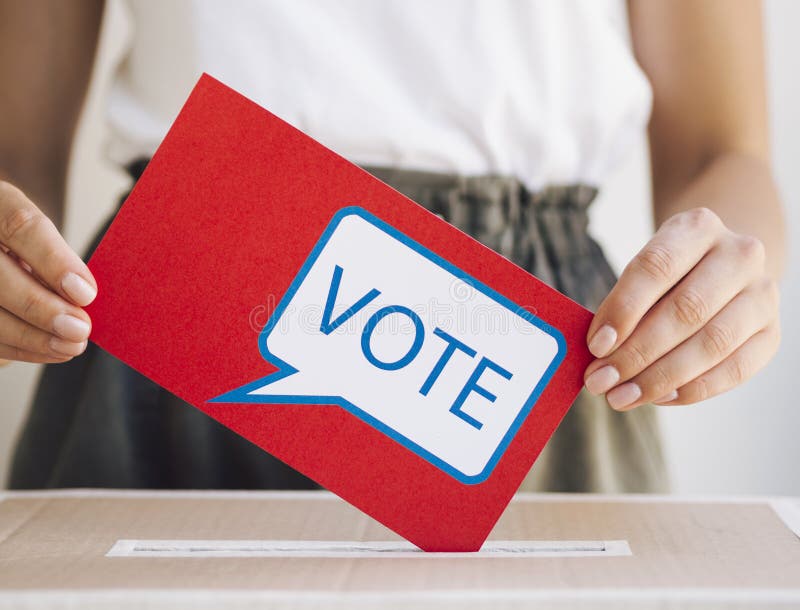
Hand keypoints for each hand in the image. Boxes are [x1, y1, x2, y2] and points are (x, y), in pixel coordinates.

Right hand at [0, 181, 95, 365]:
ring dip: (31, 337)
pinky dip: (18, 348)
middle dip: (41, 308)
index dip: (54, 261)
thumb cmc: (23, 243)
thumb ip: (55, 258)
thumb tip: (83, 298)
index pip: (20, 225)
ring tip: (71, 346)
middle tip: (79, 329)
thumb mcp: (36, 237)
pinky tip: (48, 350)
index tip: (86, 293)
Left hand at [584, 207, 779, 409]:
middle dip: (636, 353)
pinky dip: (692, 389)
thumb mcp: (643, 270)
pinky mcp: (771, 333)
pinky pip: (735, 370)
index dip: (623, 310)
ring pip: (712, 344)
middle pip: (686, 310)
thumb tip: (598, 351)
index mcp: (698, 227)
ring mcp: (762, 294)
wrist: (722, 265)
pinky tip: (658, 397)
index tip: (596, 346)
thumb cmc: (668, 273)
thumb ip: (621, 304)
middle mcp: (740, 255)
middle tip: (600, 381)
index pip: (657, 268)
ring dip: (660, 378)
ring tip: (621, 396)